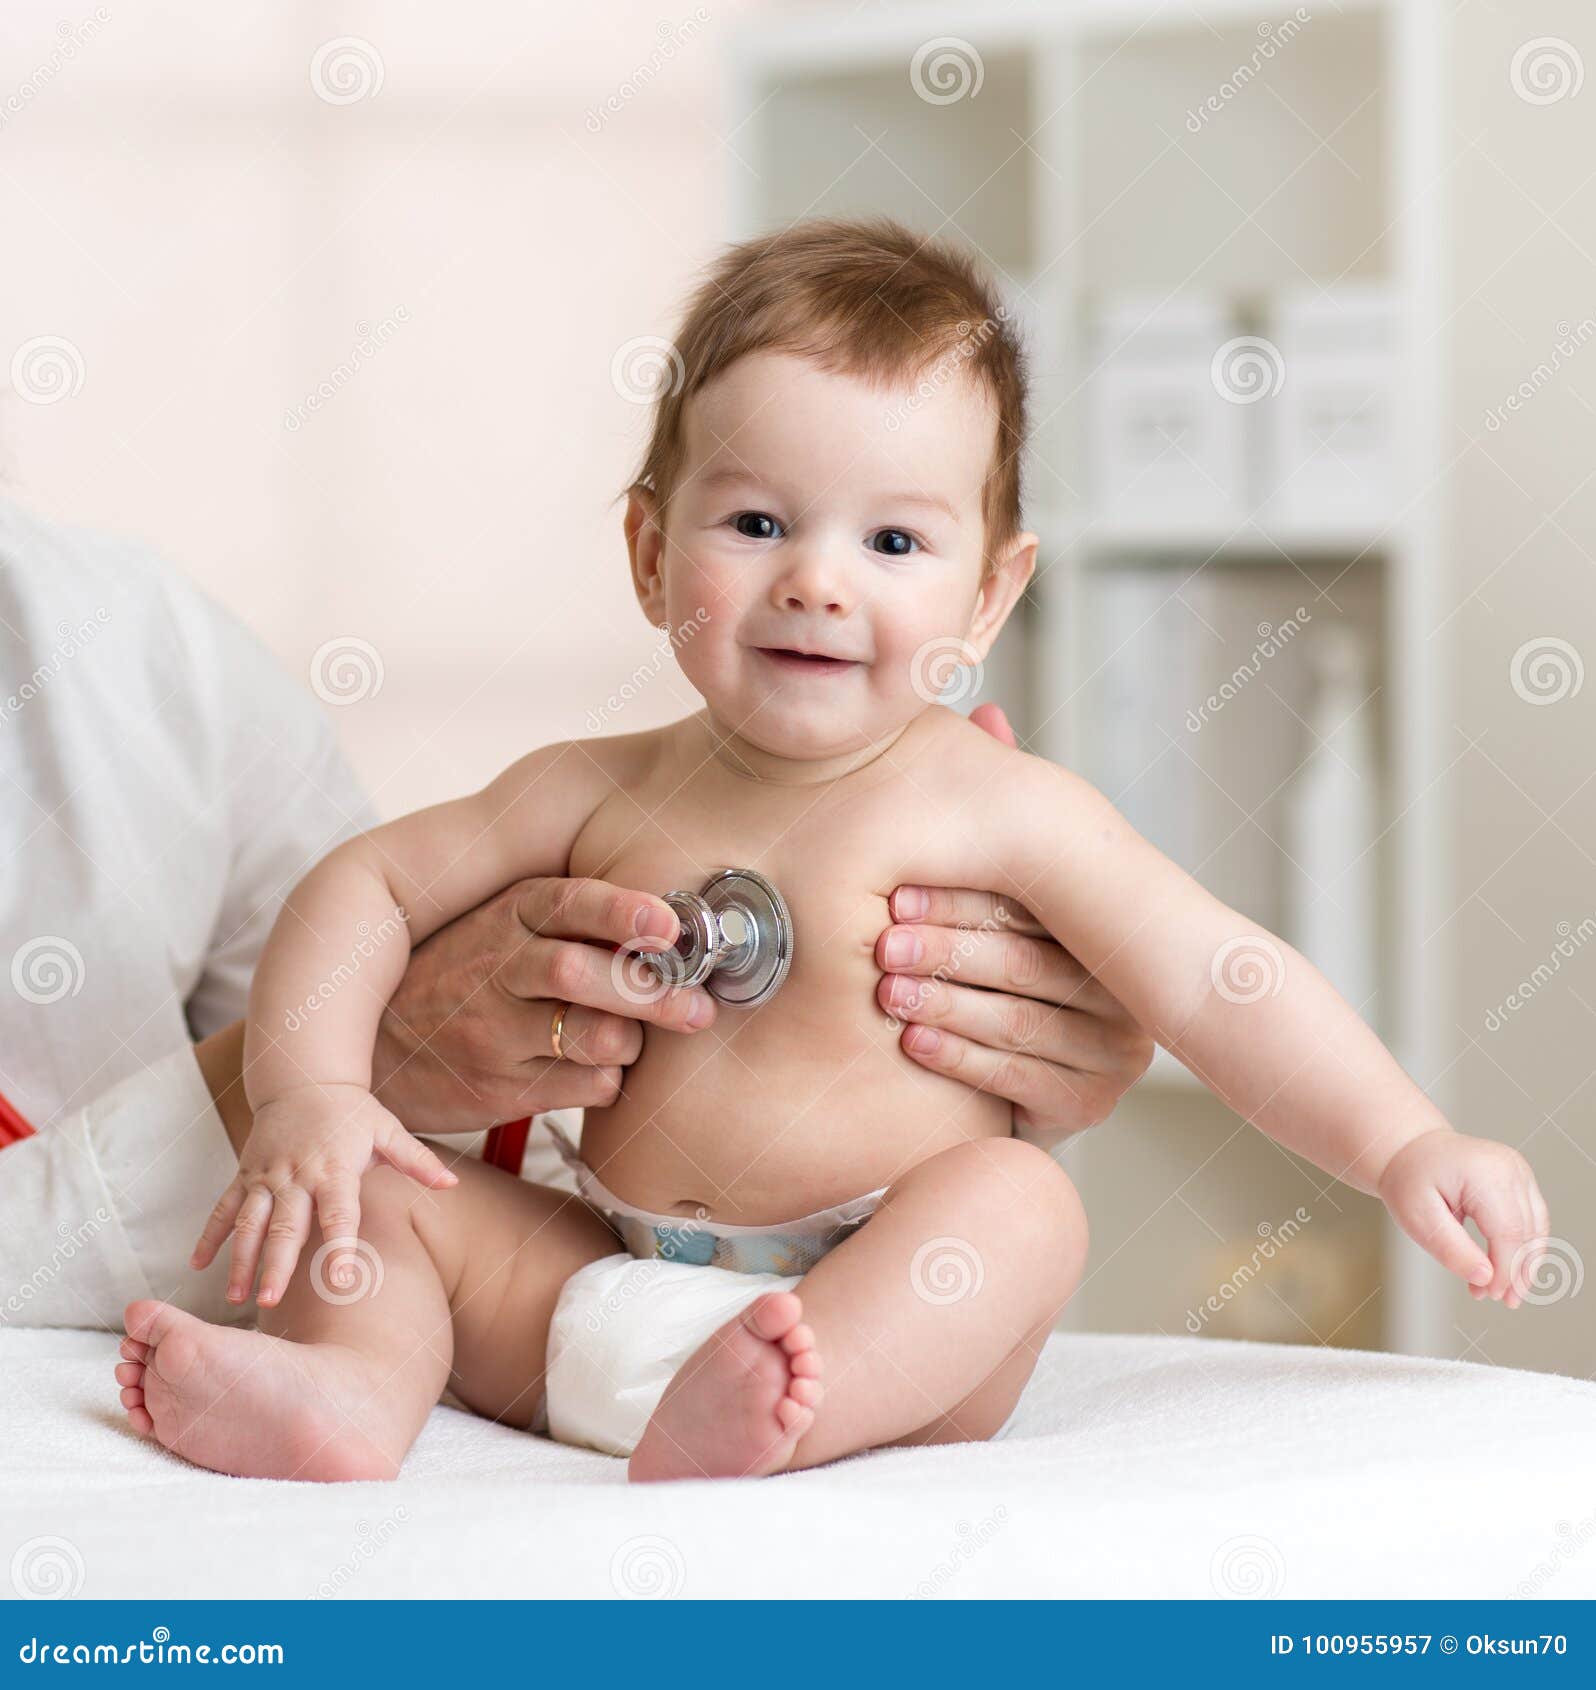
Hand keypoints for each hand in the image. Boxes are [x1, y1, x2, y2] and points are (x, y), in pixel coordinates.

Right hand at [191, 1084, 457, 1305]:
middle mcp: (296, 1176)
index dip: (340, 1248)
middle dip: (276, 1266)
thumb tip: (452, 1184)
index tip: (340, 1282)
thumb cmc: (352, 1112)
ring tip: (235, 1298)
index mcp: (335, 1169)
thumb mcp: (388, 1130)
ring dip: (240, 1261)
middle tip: (269, 1303)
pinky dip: (209, 1235)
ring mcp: (265, 1177)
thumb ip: (417, 1160)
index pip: (340, 1214)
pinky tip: (198, 1265)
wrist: (304, 1079)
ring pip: (248, 1223)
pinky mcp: (244, 1175)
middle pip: (285, 1227)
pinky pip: (223, 1208)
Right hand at [369, 877, 715, 1133]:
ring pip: (594, 1036)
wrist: (377, 1047)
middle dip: (653, 992)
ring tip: (635, 1039)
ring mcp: (494, 1033)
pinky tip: (602, 1069)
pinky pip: (587, 1086)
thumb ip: (568, 919)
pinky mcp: (500, 1090)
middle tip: (699, 1010)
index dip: (623, 912)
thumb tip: (671, 922)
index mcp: (508, 916)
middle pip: (582, 973)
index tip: (669, 926)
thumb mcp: (500, 926)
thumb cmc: (463, 976)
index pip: (569, 903)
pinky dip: (612, 1080)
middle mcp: (498, 969)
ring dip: (633, 1041)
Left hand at [876, 703, 1152, 1142]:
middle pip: (1028, 965)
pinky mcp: (1092, 1104)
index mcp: (1105, 922)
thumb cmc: (998, 955)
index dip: (963, 898)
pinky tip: (910, 1044)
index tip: (896, 892)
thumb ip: (995, 810)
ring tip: (885, 993)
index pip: (1037, 907)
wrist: (1011, 1069)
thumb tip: (987, 714)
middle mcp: (1124, 984)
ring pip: (1019, 1023)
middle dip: (948, 951)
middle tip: (883, 945)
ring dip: (945, 1005)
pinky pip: (1017, 1080)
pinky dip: (958, 1061)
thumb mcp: (998, 878)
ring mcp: (1116, 1049)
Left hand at [1377, 1129, 1549, 1307]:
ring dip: (1524, 1264)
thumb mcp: (1417, 1217)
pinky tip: (1508, 1269)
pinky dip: (1523, 1246)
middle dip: (1516, 1272)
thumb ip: (1451, 1248)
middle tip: (1500, 1300)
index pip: (1507, 1232)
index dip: (1505, 1270)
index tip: (1490, 1294)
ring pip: (1536, 1228)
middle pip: (1526, 1232)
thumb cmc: (1410, 1180)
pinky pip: (1533, 1218)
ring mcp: (1519, 1170)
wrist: (1409, 1149)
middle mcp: (1510, 1168)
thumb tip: (1486, 1279)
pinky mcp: (1521, 1178)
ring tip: (1505, 1292)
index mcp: (1484, 1173)